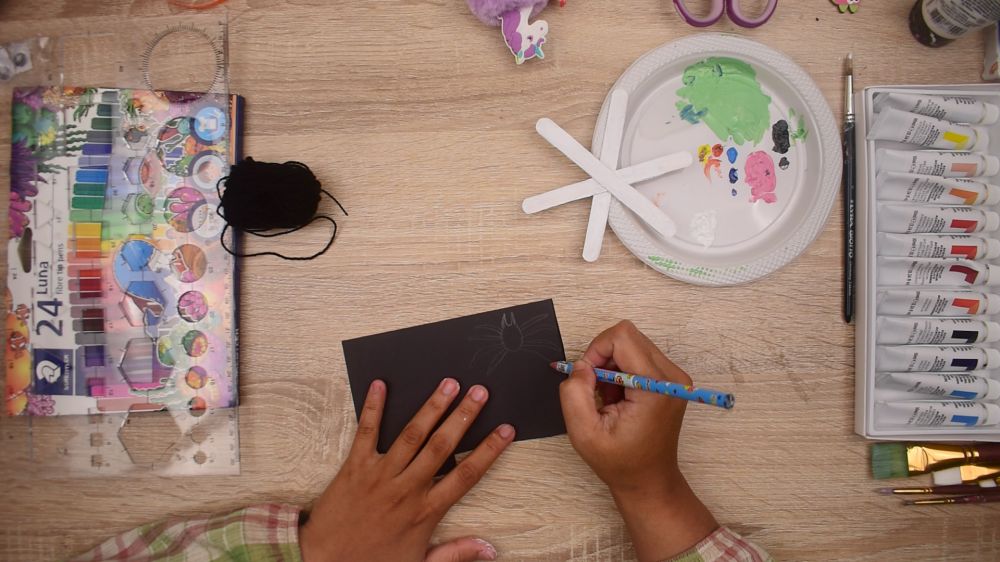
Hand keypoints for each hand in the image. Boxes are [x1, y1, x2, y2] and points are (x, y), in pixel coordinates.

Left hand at [300, 378, 514, 561]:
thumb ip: (455, 554)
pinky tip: (381, 385)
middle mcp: (406, 489)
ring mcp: (380, 475)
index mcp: (425, 512)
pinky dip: (374, 408)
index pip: (466, 475)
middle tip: (480, 392)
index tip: (505, 430)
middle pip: (442, 446)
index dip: (488, 450)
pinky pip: (366, 433)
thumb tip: (490, 549)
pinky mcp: (355, 468)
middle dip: (464, 416)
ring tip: (448, 384)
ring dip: (432, 407)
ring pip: (412, 434)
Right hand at [559, 321, 717, 560]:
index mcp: (655, 388)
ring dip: (611, 365)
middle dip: (602, 357)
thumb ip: (575, 394)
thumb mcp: (583, 433)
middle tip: (595, 389)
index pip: (622, 337)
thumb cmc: (619, 462)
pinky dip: (621, 370)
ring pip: (632, 343)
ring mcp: (675, 377)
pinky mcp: (670, 379)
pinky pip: (638, 355)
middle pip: (627, 335)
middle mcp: (672, 377)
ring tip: (608, 397)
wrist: (649, 480)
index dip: (595, 351)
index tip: (587, 380)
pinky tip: (618, 397)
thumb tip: (581, 365)